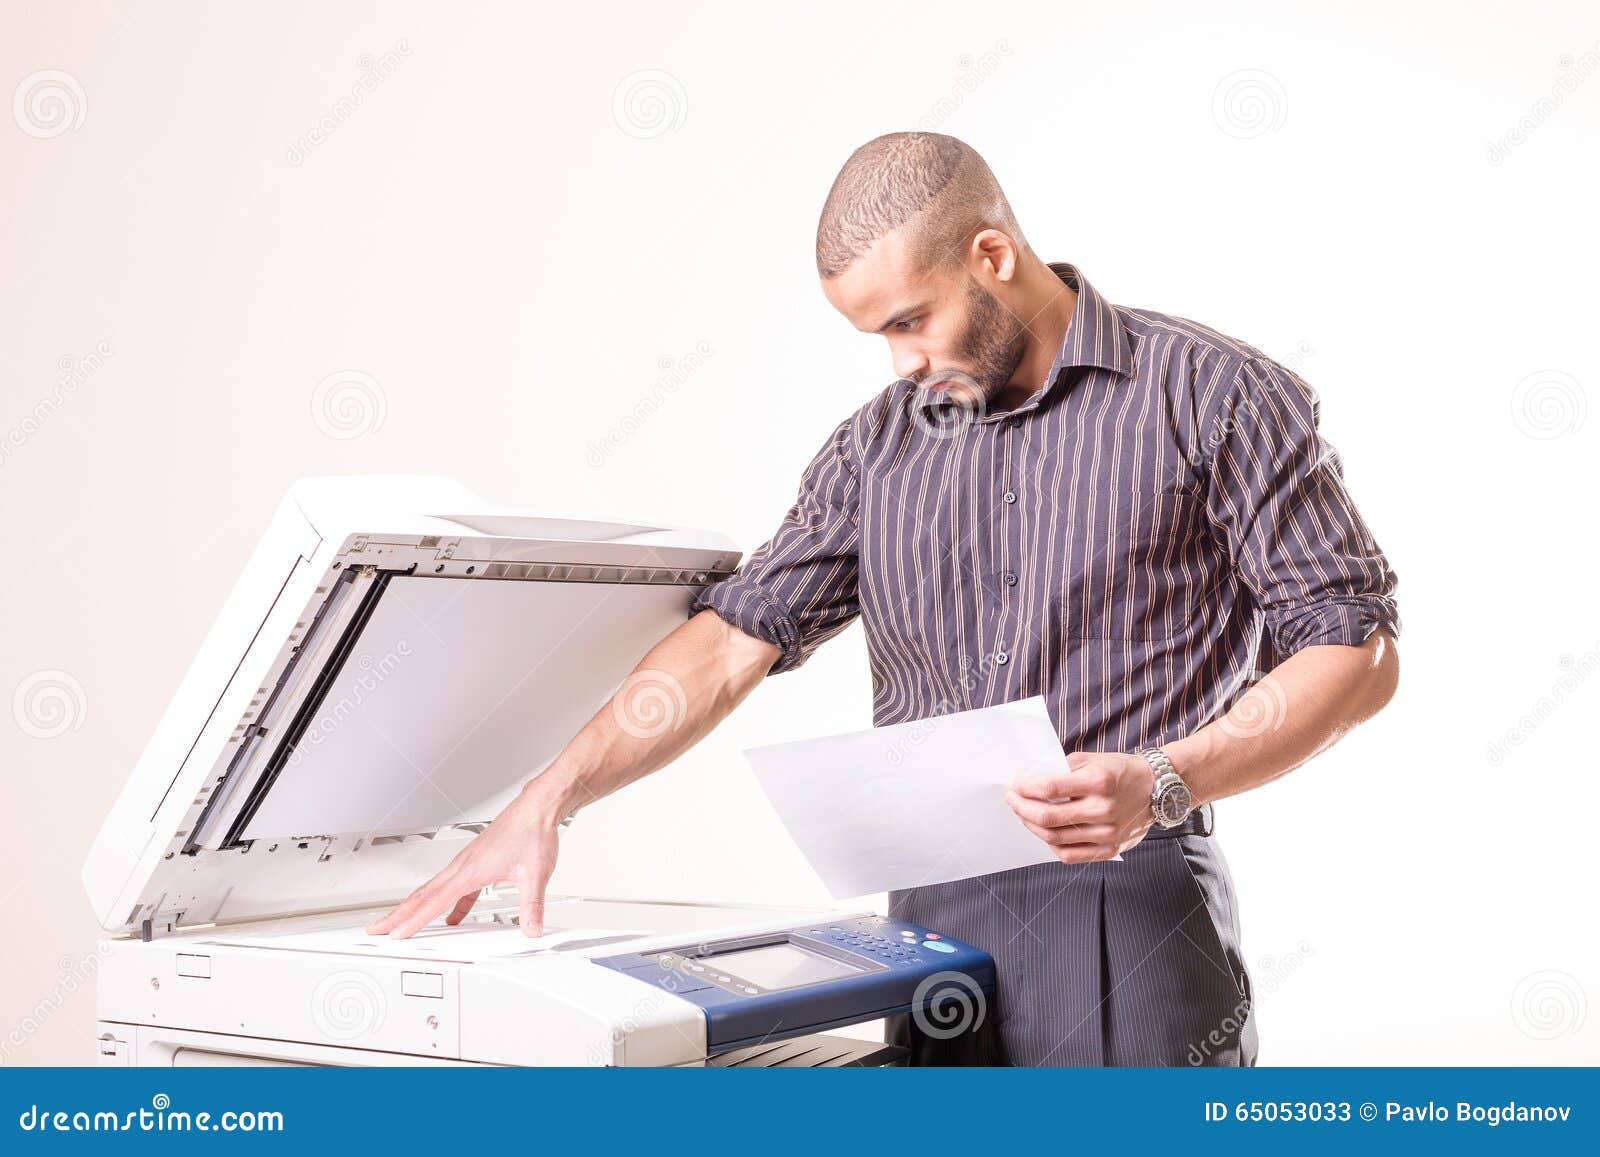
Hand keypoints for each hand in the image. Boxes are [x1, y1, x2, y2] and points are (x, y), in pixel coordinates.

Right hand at [364, 787, 564, 938]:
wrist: (536, 808)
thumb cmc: (532, 833)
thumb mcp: (535, 875)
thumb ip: (532, 906)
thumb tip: (532, 930)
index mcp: (470, 870)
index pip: (434, 901)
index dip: (413, 921)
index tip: (394, 935)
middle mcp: (462, 866)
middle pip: (422, 895)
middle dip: (397, 914)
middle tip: (375, 929)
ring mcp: (467, 863)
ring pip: (434, 890)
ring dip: (415, 908)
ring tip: (401, 924)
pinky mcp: (476, 863)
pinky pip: (455, 888)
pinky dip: (448, 904)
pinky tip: (452, 918)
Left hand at [1005, 751, 1155, 863]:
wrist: (1155, 789)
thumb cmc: (1120, 771)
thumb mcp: (1092, 759)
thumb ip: (1062, 768)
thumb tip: (1031, 778)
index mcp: (1098, 782)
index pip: (1050, 788)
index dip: (1026, 787)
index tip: (1015, 784)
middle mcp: (1103, 809)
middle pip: (1048, 817)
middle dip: (1021, 808)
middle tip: (1012, 799)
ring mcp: (1107, 833)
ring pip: (1055, 838)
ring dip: (1032, 825)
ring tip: (1024, 814)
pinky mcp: (1109, 849)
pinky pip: (1070, 855)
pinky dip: (1051, 845)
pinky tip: (1045, 832)